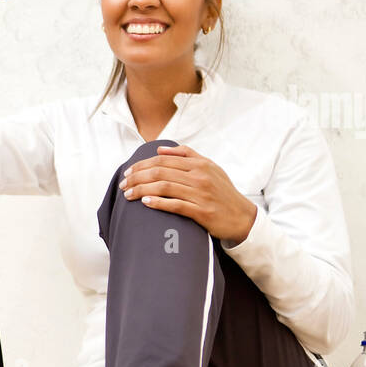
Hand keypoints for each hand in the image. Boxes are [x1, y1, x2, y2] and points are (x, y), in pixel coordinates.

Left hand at [119, 144, 256, 243]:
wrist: (242, 217)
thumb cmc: (222, 192)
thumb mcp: (210, 168)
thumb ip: (187, 155)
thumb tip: (160, 149)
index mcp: (200, 164)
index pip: (163, 160)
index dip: (142, 165)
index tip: (128, 172)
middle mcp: (200, 176)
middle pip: (160, 172)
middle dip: (137, 177)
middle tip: (123, 184)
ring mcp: (201, 194)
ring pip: (164, 187)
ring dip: (142, 190)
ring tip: (128, 194)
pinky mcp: (202, 212)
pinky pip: (175, 205)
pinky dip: (158, 203)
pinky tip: (144, 203)